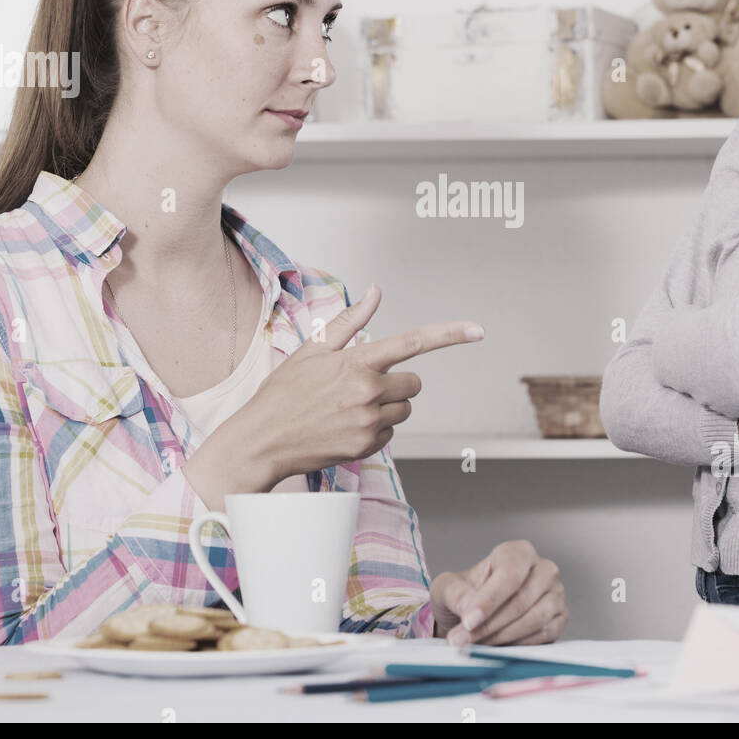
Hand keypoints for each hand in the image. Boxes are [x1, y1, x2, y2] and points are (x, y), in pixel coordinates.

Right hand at [182, 285, 482, 508]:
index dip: (449, 334)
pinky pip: (390, 435)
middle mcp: (367, 391)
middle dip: (396, 383)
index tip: (478, 330)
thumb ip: (349, 321)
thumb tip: (376, 291)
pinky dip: (375, 430)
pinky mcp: (366, 447)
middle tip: (361, 387)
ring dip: (386, 407)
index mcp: (356, 361)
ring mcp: (368, 422)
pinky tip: (345, 427)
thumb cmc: (284, 392)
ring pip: (404, 410)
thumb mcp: (312, 350)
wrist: (260, 441)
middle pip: (414, 383)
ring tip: (348, 408)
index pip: (412, 342)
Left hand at [430, 540, 567, 645]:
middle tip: (462, 641)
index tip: (468, 621)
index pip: (509, 575)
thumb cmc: (464, 596)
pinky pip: (544, 635)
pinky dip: (519, 644)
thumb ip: (456, 593)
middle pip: (520, 601)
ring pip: (534, 620)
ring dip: (502, 637)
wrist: (475, 615)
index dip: (489, 600)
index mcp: (518, 553)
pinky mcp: (560, 618)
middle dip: (489, 626)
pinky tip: (497, 647)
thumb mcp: (447, 588)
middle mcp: (543, 569)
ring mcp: (555, 593)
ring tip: (475, 646)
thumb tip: (470, 608)